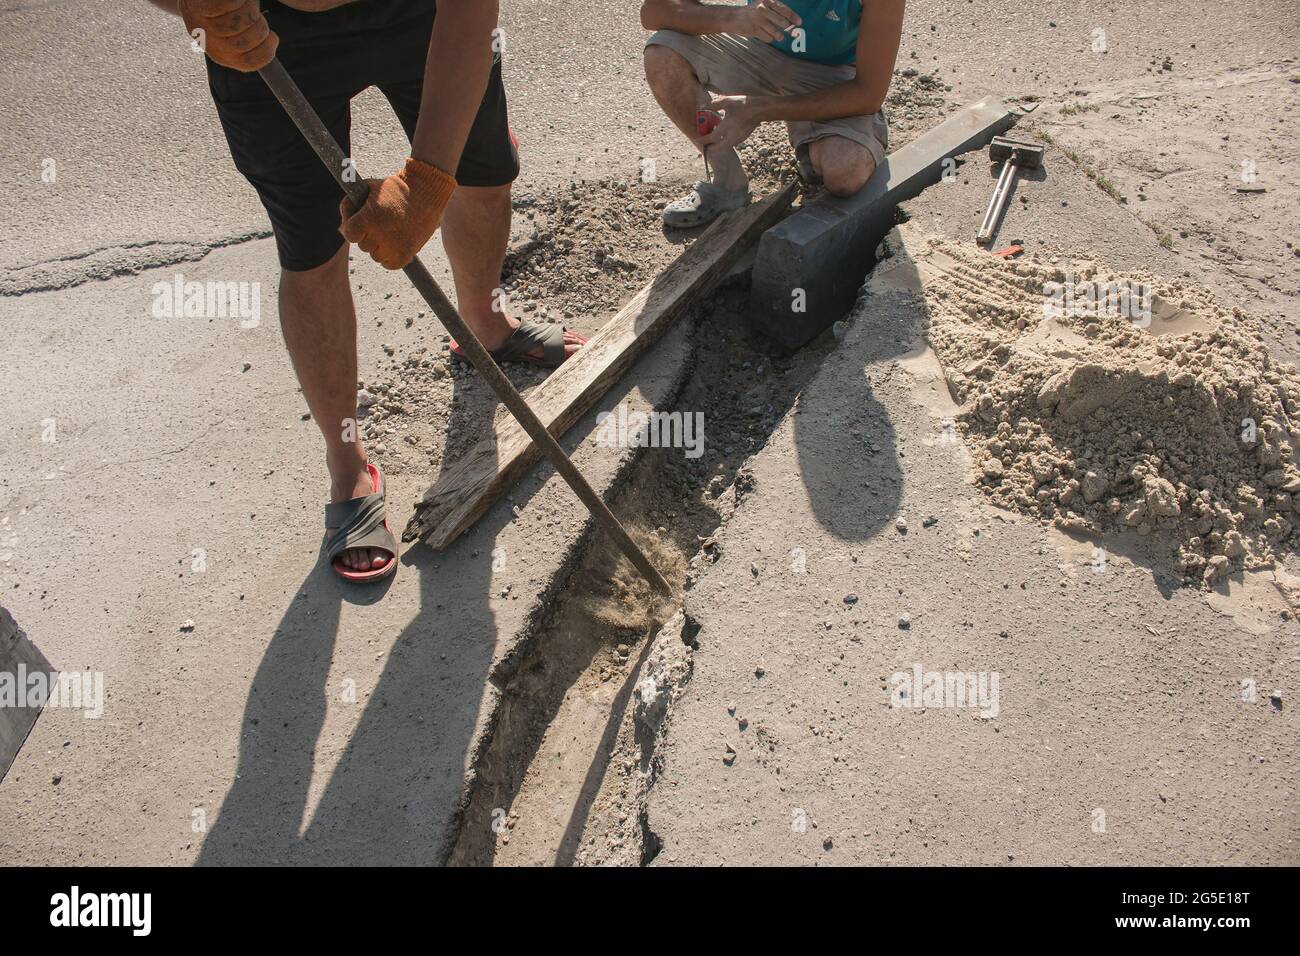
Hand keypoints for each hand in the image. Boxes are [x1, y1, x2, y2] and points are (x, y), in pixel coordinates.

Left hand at [179, 0, 277, 71]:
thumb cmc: (221, 12)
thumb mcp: (236, 33)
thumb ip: (252, 39)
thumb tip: (272, 41)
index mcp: (223, 56)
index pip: (250, 63)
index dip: (267, 51)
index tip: (272, 36)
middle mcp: (211, 45)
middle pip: (245, 42)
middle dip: (259, 26)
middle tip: (257, 16)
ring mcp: (201, 26)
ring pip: (236, 23)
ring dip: (250, 9)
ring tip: (248, 3)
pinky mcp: (196, 8)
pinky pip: (224, 6)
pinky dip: (238, 0)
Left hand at [339, 158, 457, 269]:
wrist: (425, 192)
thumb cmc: (394, 189)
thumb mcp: (367, 188)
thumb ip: (350, 205)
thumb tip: (341, 229)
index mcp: (369, 218)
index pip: (350, 234)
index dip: (353, 229)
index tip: (361, 223)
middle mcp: (381, 234)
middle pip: (363, 246)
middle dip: (368, 235)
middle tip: (380, 224)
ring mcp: (395, 246)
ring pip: (376, 256)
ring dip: (379, 246)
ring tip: (390, 232)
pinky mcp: (406, 254)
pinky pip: (389, 264)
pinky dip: (389, 257)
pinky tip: (394, 243)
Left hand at [700, 95, 760, 151]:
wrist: (760, 109)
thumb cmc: (743, 104)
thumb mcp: (727, 101)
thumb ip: (713, 105)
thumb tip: (702, 108)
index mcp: (727, 126)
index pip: (712, 138)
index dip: (704, 140)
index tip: (697, 139)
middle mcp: (732, 135)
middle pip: (718, 147)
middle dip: (710, 147)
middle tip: (705, 144)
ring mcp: (738, 138)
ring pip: (725, 146)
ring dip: (718, 145)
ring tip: (713, 139)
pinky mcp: (743, 138)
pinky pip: (731, 144)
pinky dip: (725, 142)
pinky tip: (724, 136)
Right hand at [728, 0, 800, 41]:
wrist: (732, 17)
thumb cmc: (751, 13)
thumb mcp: (762, 6)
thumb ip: (775, 11)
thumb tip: (790, 22)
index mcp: (767, 1)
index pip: (783, 9)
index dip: (792, 16)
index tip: (799, 22)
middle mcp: (763, 9)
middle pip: (781, 22)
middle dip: (787, 28)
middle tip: (790, 31)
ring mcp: (758, 19)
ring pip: (776, 32)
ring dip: (778, 36)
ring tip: (778, 36)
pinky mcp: (753, 29)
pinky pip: (768, 37)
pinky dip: (769, 38)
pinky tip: (764, 34)